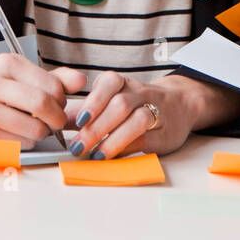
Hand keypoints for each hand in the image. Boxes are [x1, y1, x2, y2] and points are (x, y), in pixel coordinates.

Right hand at [0, 53, 85, 144]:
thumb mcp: (23, 77)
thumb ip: (55, 79)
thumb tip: (81, 80)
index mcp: (5, 63)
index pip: (50, 84)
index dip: (62, 99)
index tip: (60, 105)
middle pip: (41, 103)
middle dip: (57, 118)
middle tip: (56, 123)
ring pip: (34, 129)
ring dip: (42, 133)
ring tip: (35, 127)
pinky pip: (20, 145)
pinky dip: (27, 143)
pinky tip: (18, 135)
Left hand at [64, 70, 200, 159]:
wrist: (179, 105)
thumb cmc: (136, 103)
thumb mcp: (111, 99)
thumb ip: (87, 109)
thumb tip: (60, 120)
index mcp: (122, 83)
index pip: (109, 83)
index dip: (94, 100)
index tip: (79, 120)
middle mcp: (139, 93)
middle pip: (119, 105)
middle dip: (97, 128)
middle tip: (78, 147)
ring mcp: (155, 110)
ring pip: (137, 119)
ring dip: (113, 139)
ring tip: (95, 156)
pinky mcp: (164, 132)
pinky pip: (147, 138)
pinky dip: (128, 148)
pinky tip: (114, 157)